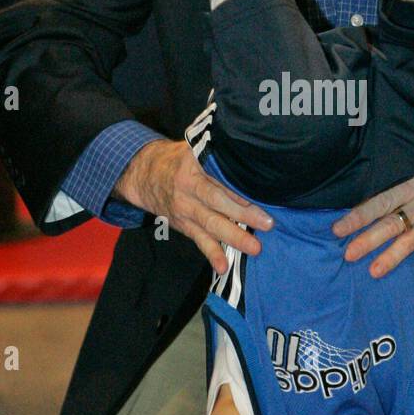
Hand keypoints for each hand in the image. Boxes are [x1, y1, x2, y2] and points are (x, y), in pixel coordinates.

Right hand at [113, 139, 273, 273]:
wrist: (146, 174)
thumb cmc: (181, 160)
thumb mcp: (195, 149)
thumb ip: (219, 153)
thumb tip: (254, 153)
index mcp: (195, 164)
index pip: (219, 175)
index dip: (239, 186)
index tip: (262, 192)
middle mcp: (189, 187)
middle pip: (217, 200)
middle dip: (243, 213)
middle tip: (267, 222)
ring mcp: (185, 208)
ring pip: (211, 223)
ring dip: (233, 237)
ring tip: (254, 247)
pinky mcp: (184, 225)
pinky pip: (199, 240)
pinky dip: (212, 254)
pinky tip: (223, 266)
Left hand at [332, 167, 413, 277]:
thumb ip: (402, 173)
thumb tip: (368, 182)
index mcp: (413, 173)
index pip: (383, 186)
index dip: (362, 197)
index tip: (340, 204)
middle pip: (383, 205)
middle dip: (358, 219)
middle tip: (336, 231)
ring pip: (392, 227)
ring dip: (370, 242)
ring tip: (350, 254)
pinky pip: (408, 244)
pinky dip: (392, 257)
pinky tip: (377, 269)